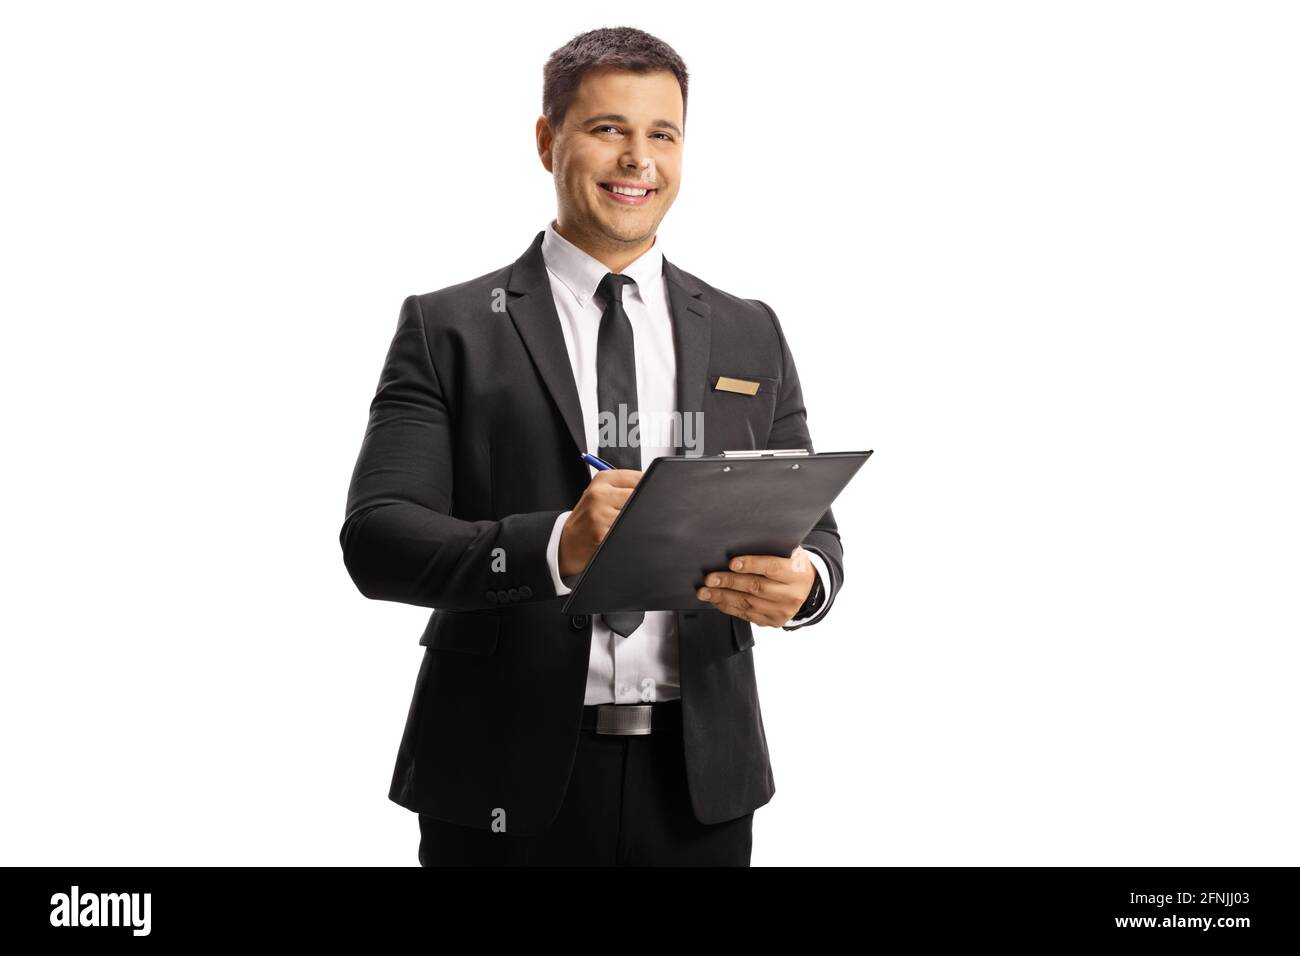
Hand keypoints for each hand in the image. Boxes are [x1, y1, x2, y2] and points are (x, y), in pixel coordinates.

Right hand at [558, 469, 641, 577]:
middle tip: (635, 514)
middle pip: (638, 496)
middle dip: (642, 506)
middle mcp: (599, 494)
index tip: (648, 496)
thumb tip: (654, 487)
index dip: (648, 488)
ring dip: (635, 521)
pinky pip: (627, 530)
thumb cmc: (588, 518)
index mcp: (602, 480)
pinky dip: (628, 533)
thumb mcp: (601, 495)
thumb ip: (624, 488)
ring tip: (625, 525)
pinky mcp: (601, 532)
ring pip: (634, 514)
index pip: (638, 477)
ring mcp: (599, 513)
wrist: (567, 542)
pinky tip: (618, 535)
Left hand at [696, 546, 816, 626]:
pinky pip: (747, 615)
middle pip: (756, 587)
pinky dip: (728, 607)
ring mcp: (782, 611)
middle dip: (729, 582)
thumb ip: (771, 548)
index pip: (772, 568)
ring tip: (705, 591)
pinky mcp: (774, 621)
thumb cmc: (792, 565)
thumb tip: (739, 542)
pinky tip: (716, 600)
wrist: (809, 589)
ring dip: (722, 597)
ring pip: (748, 604)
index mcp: (796, 573)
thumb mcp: (790, 553)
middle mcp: (791, 594)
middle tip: (709, 578)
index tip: (731, 563)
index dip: (751, 564)